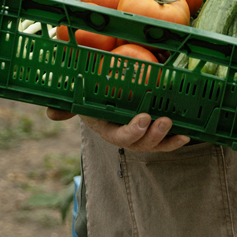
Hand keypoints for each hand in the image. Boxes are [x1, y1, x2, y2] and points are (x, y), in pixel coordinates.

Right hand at [46, 107, 190, 151]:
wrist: (104, 92)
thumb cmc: (92, 94)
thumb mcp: (79, 98)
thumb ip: (66, 105)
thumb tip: (50, 114)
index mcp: (106, 127)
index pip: (118, 136)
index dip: (131, 131)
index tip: (143, 118)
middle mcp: (123, 134)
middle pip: (138, 143)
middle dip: (151, 135)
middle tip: (162, 120)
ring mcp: (139, 134)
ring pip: (152, 144)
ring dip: (164, 138)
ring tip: (173, 124)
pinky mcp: (152, 130)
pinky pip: (164, 141)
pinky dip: (174, 140)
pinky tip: (186, 134)